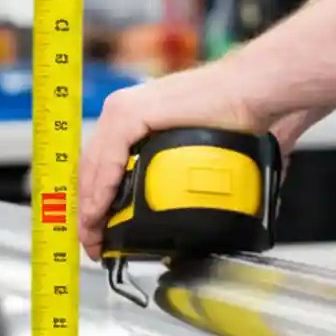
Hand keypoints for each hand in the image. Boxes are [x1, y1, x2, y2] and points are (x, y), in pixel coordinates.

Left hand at [78, 62, 270, 261]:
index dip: (93, 201)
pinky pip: (107, 159)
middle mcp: (120, 111)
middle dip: (87, 209)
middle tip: (92, 243)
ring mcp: (123, 109)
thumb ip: (171, 174)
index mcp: (130, 118)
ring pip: (93, 166)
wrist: (248, 92)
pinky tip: (100, 212)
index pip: (98, 166)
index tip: (95, 232)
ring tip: (94, 235)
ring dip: (90, 205)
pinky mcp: (131, 113)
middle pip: (90, 168)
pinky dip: (101, 190)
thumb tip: (173, 208)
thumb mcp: (186, 151)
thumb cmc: (226, 118)